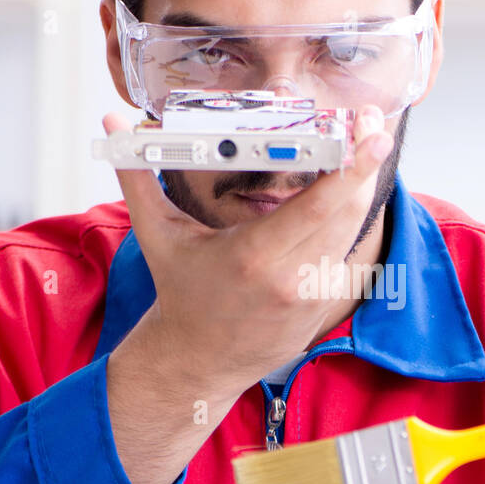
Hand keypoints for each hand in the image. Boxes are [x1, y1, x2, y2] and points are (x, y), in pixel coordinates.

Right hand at [102, 104, 392, 401]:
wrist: (198, 360)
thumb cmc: (181, 291)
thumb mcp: (157, 233)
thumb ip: (138, 175)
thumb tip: (114, 127)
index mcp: (253, 256)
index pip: (317, 207)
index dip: (351, 169)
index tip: (370, 136)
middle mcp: (290, 277)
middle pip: (347, 210)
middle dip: (364, 163)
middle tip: (370, 123)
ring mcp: (312, 294)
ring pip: (353, 228)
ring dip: (360, 185)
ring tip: (361, 146)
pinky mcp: (324, 302)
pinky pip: (346, 249)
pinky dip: (347, 217)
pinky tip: (347, 189)